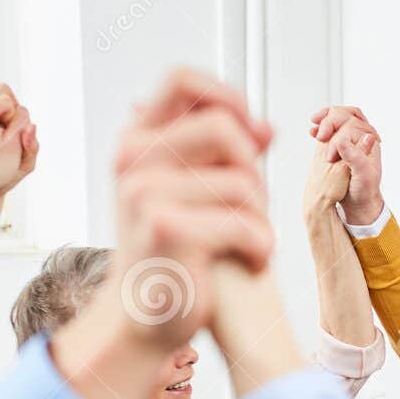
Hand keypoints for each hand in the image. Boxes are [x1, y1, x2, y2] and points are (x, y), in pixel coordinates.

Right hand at [108, 69, 275, 350]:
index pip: (182, 80)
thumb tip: (267, 128)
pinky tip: (253, 262)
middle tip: (252, 207)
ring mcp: (144, 194)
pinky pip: (245, 223)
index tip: (251, 135)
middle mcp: (132, 159)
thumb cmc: (175, 252)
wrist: (142, 318)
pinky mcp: (167, 231)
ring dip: (262, 216)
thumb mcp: (195, 193)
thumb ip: (226, 156)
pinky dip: (262, 247)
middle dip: (254, 169)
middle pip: (224, 127)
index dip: (228, 98)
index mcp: (137, 140)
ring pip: (243, 181)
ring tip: (250, 240)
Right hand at [310, 105, 382, 226]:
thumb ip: (355, 157)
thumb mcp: (364, 175)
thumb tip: (342, 140)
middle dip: (329, 120)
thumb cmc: (365, 190)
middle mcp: (361, 137)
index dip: (337, 129)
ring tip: (313, 125)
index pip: (353, 122)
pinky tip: (312, 132)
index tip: (324, 143)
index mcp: (370, 141)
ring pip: (337, 120)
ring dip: (324, 120)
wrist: (360, 201)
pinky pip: (331, 130)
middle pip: (344, 116)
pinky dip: (321, 128)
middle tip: (317, 131)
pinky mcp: (341, 147)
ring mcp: (351, 140)